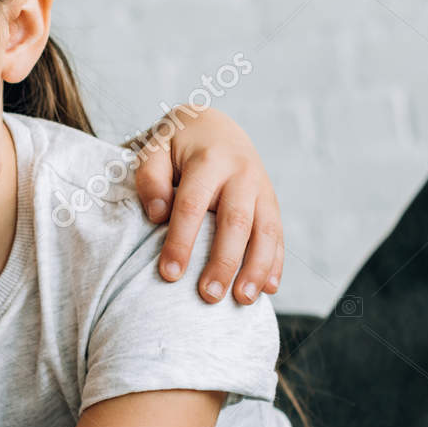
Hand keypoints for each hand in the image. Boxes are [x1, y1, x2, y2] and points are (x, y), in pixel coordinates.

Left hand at [130, 106, 284, 303]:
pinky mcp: (271, 202)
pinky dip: (275, 263)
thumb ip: (150, 178)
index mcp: (208, 159)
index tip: (169, 275)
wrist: (215, 126)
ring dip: (257, 268)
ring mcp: (261, 188)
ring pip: (265, 230)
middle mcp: (241, 173)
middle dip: (224, 262)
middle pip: (235, 222)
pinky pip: (278, 234)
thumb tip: (158, 215)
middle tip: (209, 296)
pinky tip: (268, 289)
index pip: (192, 204)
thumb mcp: (155, 148)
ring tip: (243, 300)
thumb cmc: (177, 145)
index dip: (181, 241)